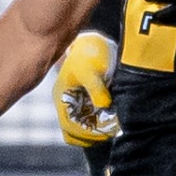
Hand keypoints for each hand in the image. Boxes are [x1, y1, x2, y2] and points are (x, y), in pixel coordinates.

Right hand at [55, 32, 118, 146]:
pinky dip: (100, 123)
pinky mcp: (87, 101)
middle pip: (74, 133)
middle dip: (91, 135)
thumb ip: (96, 89)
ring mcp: (77, 103)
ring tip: (112, 125)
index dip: (86, 134)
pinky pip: (91, 120)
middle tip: (110, 130)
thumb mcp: (90, 70)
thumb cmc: (89, 53)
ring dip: (96, 130)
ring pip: (82, 128)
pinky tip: (112, 117)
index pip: (69, 127)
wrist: (94, 41)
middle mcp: (68, 104)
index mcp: (63, 98)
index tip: (104, 132)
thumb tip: (103, 106)